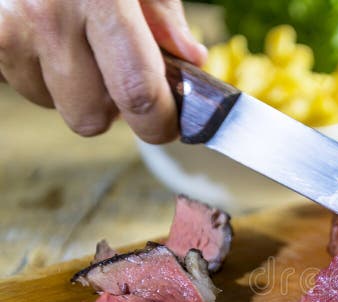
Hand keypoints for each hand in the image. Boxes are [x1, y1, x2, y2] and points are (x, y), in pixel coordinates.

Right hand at [0, 0, 206, 142]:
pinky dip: (34, 69)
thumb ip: (164, 13)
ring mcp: (7, 26)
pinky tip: (43, 36)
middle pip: (89, 116)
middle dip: (110, 107)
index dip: (159, 122)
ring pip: (49, 103)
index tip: (168, 124)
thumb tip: (191, 59)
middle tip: (117, 74)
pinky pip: (16, 81)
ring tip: (73, 38)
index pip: (138, 94)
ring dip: (68, 85)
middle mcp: (48, 15)